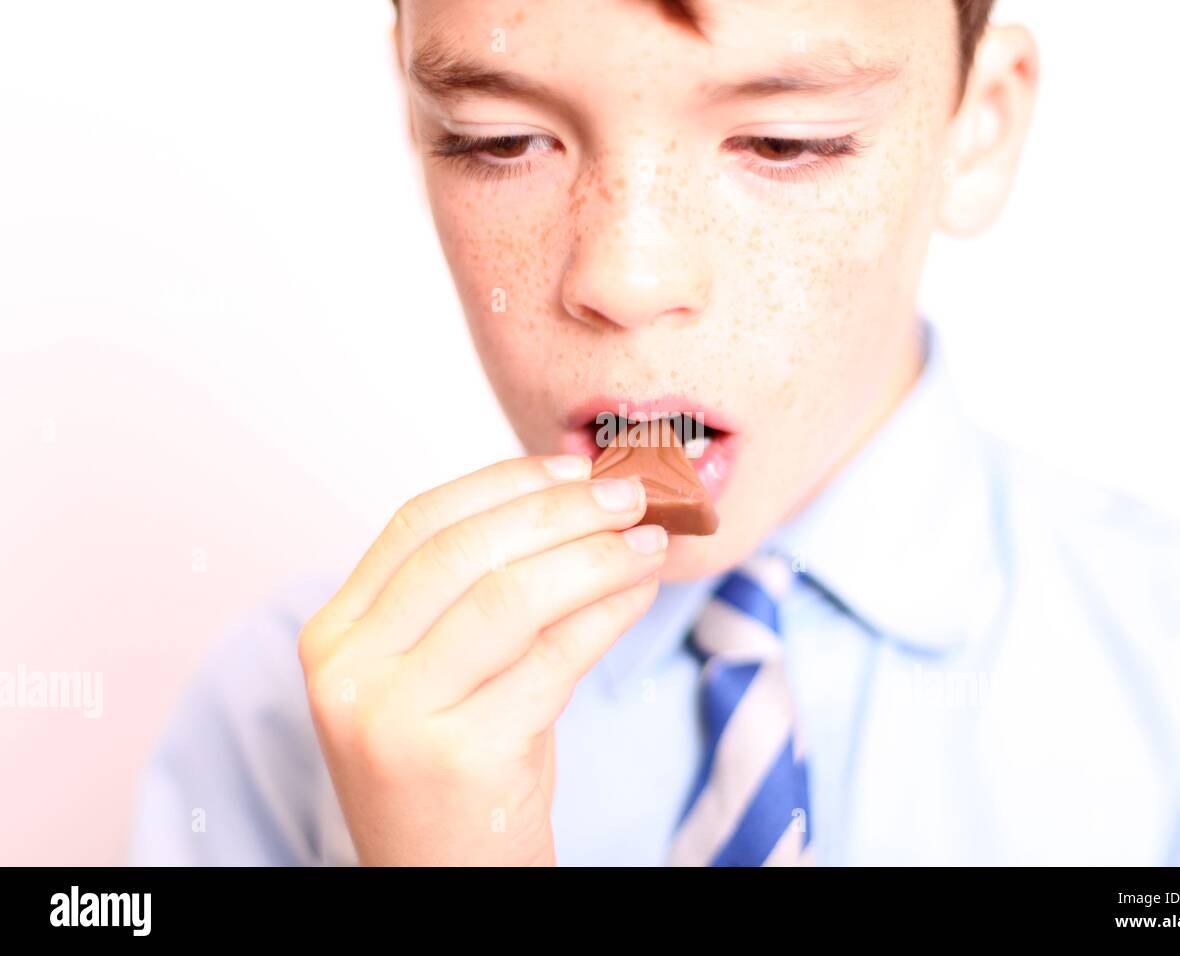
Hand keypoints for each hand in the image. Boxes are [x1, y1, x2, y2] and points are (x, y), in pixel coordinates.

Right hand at [297, 454, 666, 864]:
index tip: (569, 467)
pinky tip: (637, 595)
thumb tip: (578, 502)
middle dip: (561, 511)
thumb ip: (477, 593)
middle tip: (628, 495)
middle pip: (465, 551)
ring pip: (511, 597)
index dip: (501, 483)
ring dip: (595, 556)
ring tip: (648, 541)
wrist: (445, 883)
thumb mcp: (439, 674)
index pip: (417, 524)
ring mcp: (397, 717)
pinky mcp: (460, 755)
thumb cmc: (453, 772)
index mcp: (334, 637)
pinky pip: (554, 658)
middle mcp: (350, 673)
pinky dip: (608, 614)